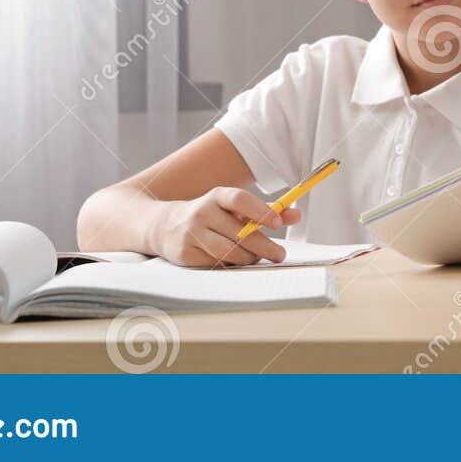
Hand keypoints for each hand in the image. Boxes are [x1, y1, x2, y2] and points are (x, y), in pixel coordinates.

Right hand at [150, 188, 302, 266]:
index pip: (240, 199)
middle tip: (279, 254)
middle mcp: (202, 212)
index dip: (260, 211)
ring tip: (257, 258)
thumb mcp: (234, 208)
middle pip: (239, 232)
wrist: (164, 225)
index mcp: (217, 196)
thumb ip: (266, 210)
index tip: (278, 224)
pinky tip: (235, 262)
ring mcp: (191, 233)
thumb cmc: (210, 215)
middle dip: (264, 246)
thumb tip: (296, 214)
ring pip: (228, 252)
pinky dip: (229, 265)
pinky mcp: (184, 253)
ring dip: (248, 258)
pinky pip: (214, 263)